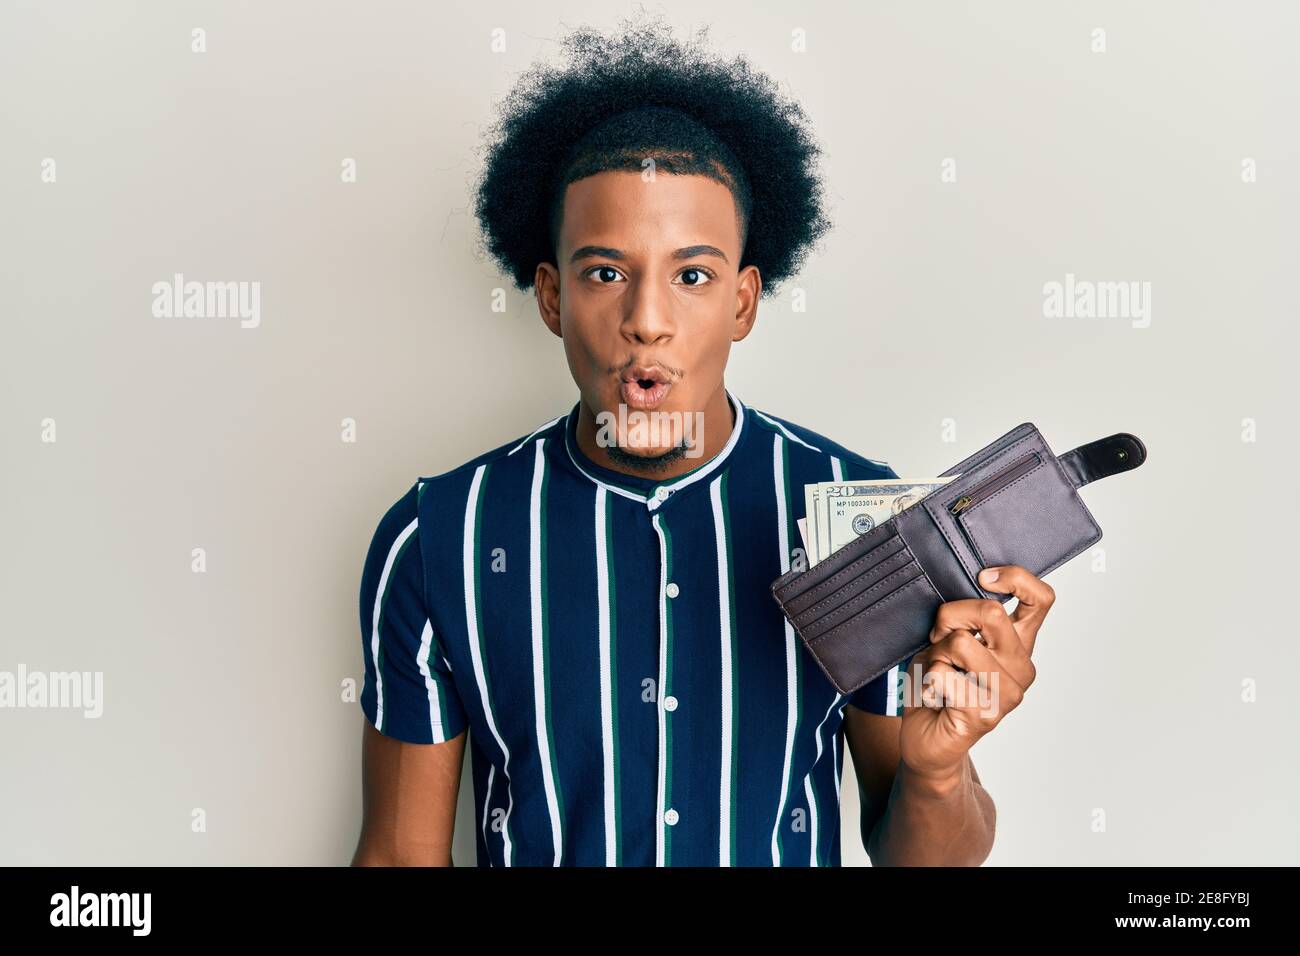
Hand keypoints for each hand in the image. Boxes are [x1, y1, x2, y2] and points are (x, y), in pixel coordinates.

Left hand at [898, 565, 1054, 783]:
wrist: (926, 739)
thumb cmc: (937, 683)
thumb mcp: (947, 638)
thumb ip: (964, 617)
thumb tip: (969, 593)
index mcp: (1018, 644)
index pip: (1041, 598)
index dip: (1015, 578)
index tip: (983, 578)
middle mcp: (1021, 667)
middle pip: (991, 612)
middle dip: (950, 617)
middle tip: (939, 641)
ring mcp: (1007, 693)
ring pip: (961, 642)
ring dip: (935, 654)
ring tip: (938, 673)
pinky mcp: (986, 714)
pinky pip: (943, 674)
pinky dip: (927, 680)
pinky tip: (935, 696)